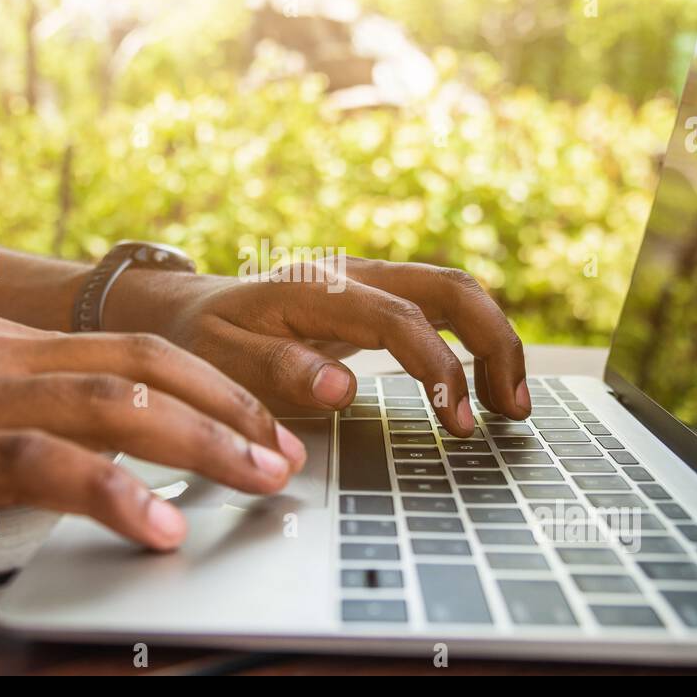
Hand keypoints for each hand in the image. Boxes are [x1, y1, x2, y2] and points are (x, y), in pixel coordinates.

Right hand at [0, 315, 304, 569]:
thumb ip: (9, 412)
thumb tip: (88, 449)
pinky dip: (113, 492)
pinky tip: (159, 527)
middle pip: (143, 366)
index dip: (211, 382)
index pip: (132, 347)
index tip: (264, 420)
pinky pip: (41, 465)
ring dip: (201, 443)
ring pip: (112, 405)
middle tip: (286, 451)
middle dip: (229, 406)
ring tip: (258, 481)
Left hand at [103, 256, 530, 435]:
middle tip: (510, 409)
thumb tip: (344, 390)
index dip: (437, 368)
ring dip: (494, 342)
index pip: (399, 317)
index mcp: (314, 289)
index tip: (456, 422)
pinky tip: (483, 386)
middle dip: (494, 343)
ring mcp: (368, 281)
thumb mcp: (219, 361)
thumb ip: (277, 374)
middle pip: (449, 287)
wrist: (187, 310)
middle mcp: (351, 274)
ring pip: (454, 292)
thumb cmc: (201, 341)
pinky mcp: (376, 298)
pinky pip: (439, 309)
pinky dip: (473, 343)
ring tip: (510, 405)